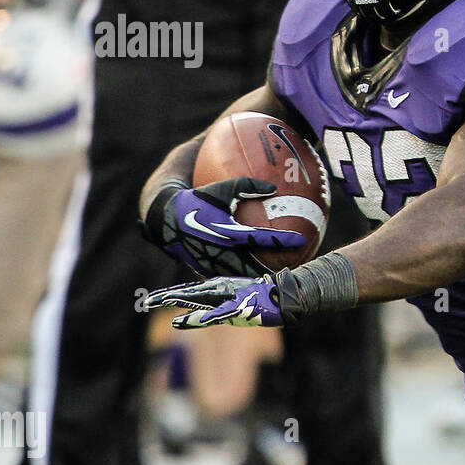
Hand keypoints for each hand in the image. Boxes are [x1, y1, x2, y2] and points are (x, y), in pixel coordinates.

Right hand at [141, 177, 304, 276]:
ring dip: (259, 278)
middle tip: (293, 270)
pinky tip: (256, 277)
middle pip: (255, 267)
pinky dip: (244, 278)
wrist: (164, 219)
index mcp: (228, 232)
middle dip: (274, 271)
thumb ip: (249, 185)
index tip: (300, 240)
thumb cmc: (197, 200)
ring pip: (242, 276)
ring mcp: (213, 264)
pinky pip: (229, 276)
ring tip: (279, 279)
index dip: (282, 240)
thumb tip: (274, 188)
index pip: (262, 237)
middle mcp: (221, 251)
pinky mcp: (206, 270)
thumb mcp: (222, 188)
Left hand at [143, 274, 284, 328]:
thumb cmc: (268, 297)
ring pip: (200, 301)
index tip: (153, 298)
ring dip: (180, 303)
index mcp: (223, 287)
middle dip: (169, 297)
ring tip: (162, 306)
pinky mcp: (240, 308)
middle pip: (190, 293)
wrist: (288, 296)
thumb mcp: (243, 299)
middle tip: (147, 301)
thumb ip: (228, 303)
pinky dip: (205, 317)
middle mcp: (223, 290)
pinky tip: (191, 321)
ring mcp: (231, 298)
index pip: (192, 290)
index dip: (173, 293)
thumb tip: (216, 310)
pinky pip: (219, 314)